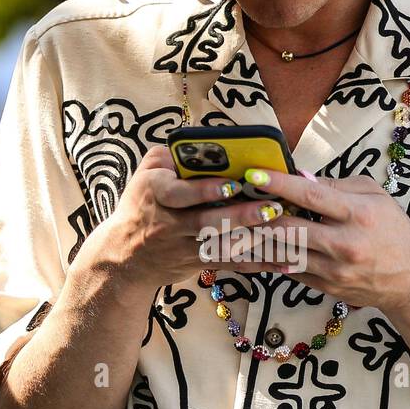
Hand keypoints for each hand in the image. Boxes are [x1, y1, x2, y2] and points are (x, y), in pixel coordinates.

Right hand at [82, 146, 298, 293]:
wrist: (124, 258)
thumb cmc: (141, 206)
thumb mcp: (144, 174)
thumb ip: (170, 156)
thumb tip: (206, 144)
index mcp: (155, 194)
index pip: (179, 193)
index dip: (206, 190)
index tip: (233, 185)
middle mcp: (168, 223)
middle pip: (208, 222)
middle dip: (242, 216)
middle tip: (272, 207)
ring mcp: (183, 247)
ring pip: (223, 246)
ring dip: (256, 241)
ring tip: (285, 231)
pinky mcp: (197, 264)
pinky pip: (230, 264)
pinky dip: (258, 264)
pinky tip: (284, 261)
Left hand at [241, 167, 409, 318]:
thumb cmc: (392, 229)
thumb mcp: (374, 196)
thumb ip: (337, 185)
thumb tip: (299, 177)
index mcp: (358, 214)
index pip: (311, 195)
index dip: (279, 184)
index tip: (254, 174)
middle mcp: (345, 244)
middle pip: (289, 229)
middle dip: (259, 216)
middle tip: (237, 203)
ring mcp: (334, 270)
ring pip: (283, 254)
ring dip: (257, 240)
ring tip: (235, 227)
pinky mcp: (326, 288)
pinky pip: (290, 271)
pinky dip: (271, 259)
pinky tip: (254, 248)